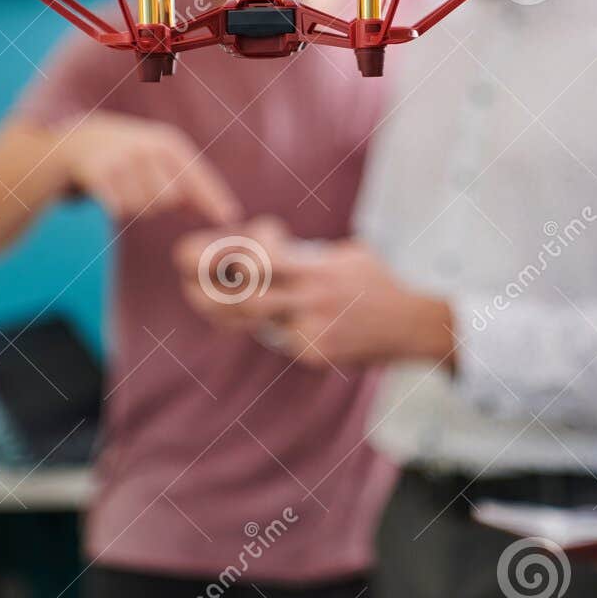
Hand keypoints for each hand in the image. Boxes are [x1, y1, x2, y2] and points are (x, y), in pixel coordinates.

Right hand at [57, 112, 239, 224]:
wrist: (82, 139)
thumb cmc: (133, 156)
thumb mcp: (163, 159)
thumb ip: (192, 184)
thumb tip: (226, 215)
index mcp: (169, 144)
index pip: (198, 176)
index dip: (214, 199)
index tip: (230, 218)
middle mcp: (149, 148)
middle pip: (169, 199)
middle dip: (160, 204)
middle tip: (144, 190)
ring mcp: (123, 159)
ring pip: (143, 207)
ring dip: (136, 207)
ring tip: (125, 188)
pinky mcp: (99, 173)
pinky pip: (118, 209)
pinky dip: (116, 208)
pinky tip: (110, 194)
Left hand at [176, 233, 453, 367]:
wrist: (413, 324)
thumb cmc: (375, 280)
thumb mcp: (345, 253)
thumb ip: (304, 253)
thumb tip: (261, 242)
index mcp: (316, 270)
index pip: (254, 262)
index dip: (215, 257)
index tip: (188, 252)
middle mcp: (310, 303)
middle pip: (242, 300)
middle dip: (204, 291)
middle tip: (183, 279)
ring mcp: (312, 333)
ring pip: (252, 323)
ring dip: (221, 311)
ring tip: (200, 297)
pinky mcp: (316, 355)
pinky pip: (278, 338)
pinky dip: (265, 324)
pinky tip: (264, 314)